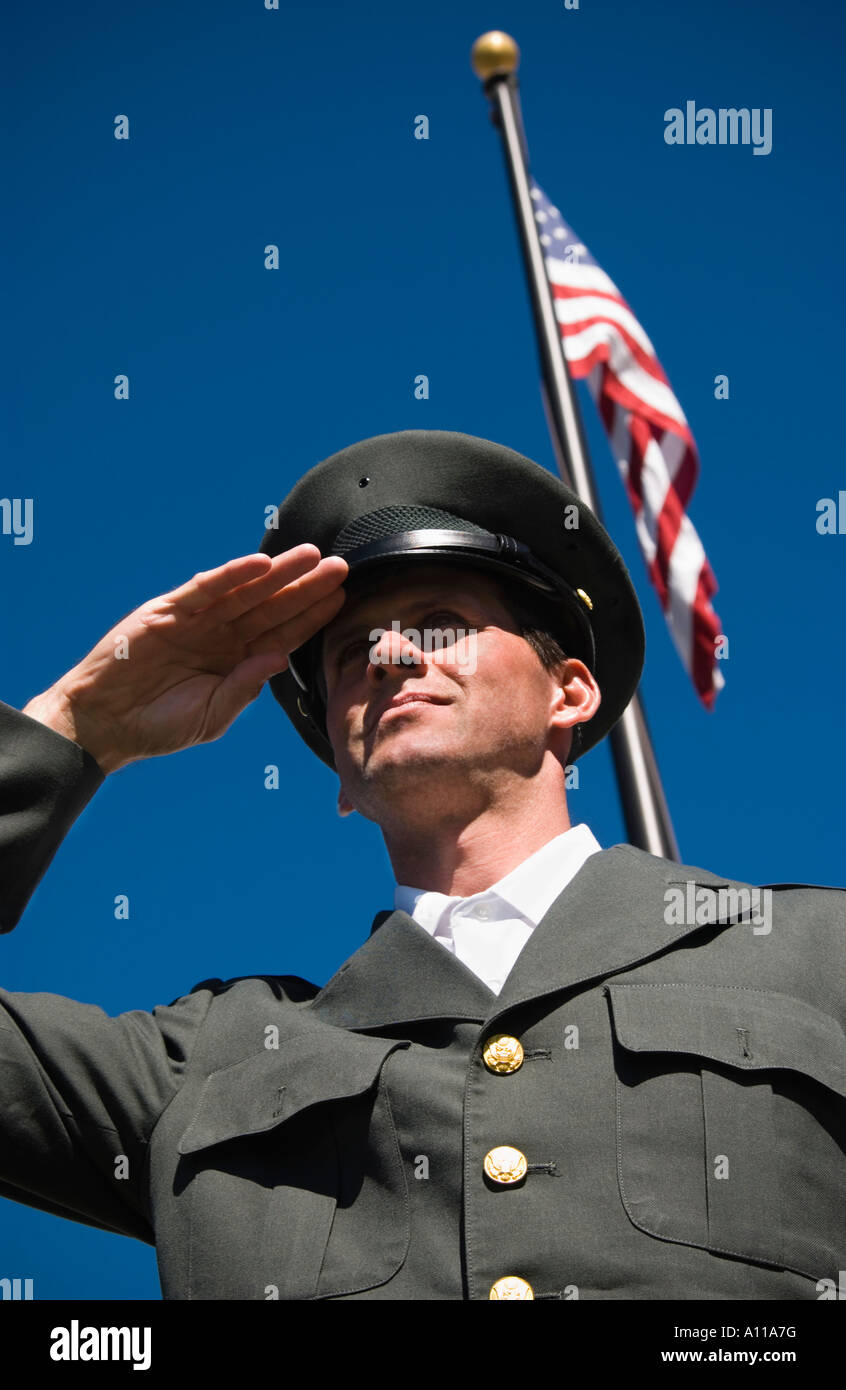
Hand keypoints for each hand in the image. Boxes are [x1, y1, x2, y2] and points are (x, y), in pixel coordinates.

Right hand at [22, 546, 347, 773]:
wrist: (104, 725)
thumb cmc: (159, 726)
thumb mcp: (211, 715)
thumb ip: (245, 688)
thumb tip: (279, 657)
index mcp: (237, 661)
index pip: (283, 633)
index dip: (312, 616)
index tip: (342, 598)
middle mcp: (221, 636)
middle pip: (272, 605)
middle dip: (306, 587)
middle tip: (340, 566)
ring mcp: (196, 620)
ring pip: (245, 590)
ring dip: (278, 573)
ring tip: (311, 556)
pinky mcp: (168, 611)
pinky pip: (205, 589)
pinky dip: (232, 575)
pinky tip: (260, 564)